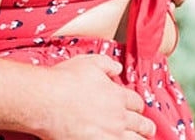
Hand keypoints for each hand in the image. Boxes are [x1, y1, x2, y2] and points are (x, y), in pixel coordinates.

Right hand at [36, 55, 153, 138]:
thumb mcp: (88, 62)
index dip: (137, 105)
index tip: (136, 108)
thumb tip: (117, 68)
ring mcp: (110, 134)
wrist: (47, 100)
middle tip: (148, 129)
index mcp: (118, 96)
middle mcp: (118, 117)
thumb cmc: (64, 80)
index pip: (136, 102)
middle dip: (146, 127)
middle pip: (141, 124)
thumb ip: (107, 64)